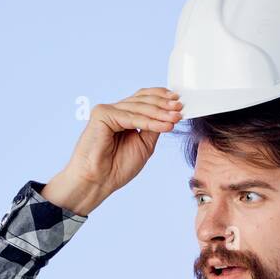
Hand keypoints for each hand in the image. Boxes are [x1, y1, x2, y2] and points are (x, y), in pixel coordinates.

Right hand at [42, 87, 183, 214]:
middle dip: (163, 105)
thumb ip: (153, 128)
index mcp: (123, 116)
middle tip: (180, 108)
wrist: (99, 180)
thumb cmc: (118, 167)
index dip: (160, 97)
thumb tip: (170, 115)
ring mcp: (107, 111)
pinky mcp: (102, 114)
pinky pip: (131, 118)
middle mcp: (115, 110)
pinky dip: (150, 122)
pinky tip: (165, 126)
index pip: (143, 99)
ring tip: (176, 118)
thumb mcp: (144, 145)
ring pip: (139, 108)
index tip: (178, 101)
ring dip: (160, 113)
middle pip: (142, 100)